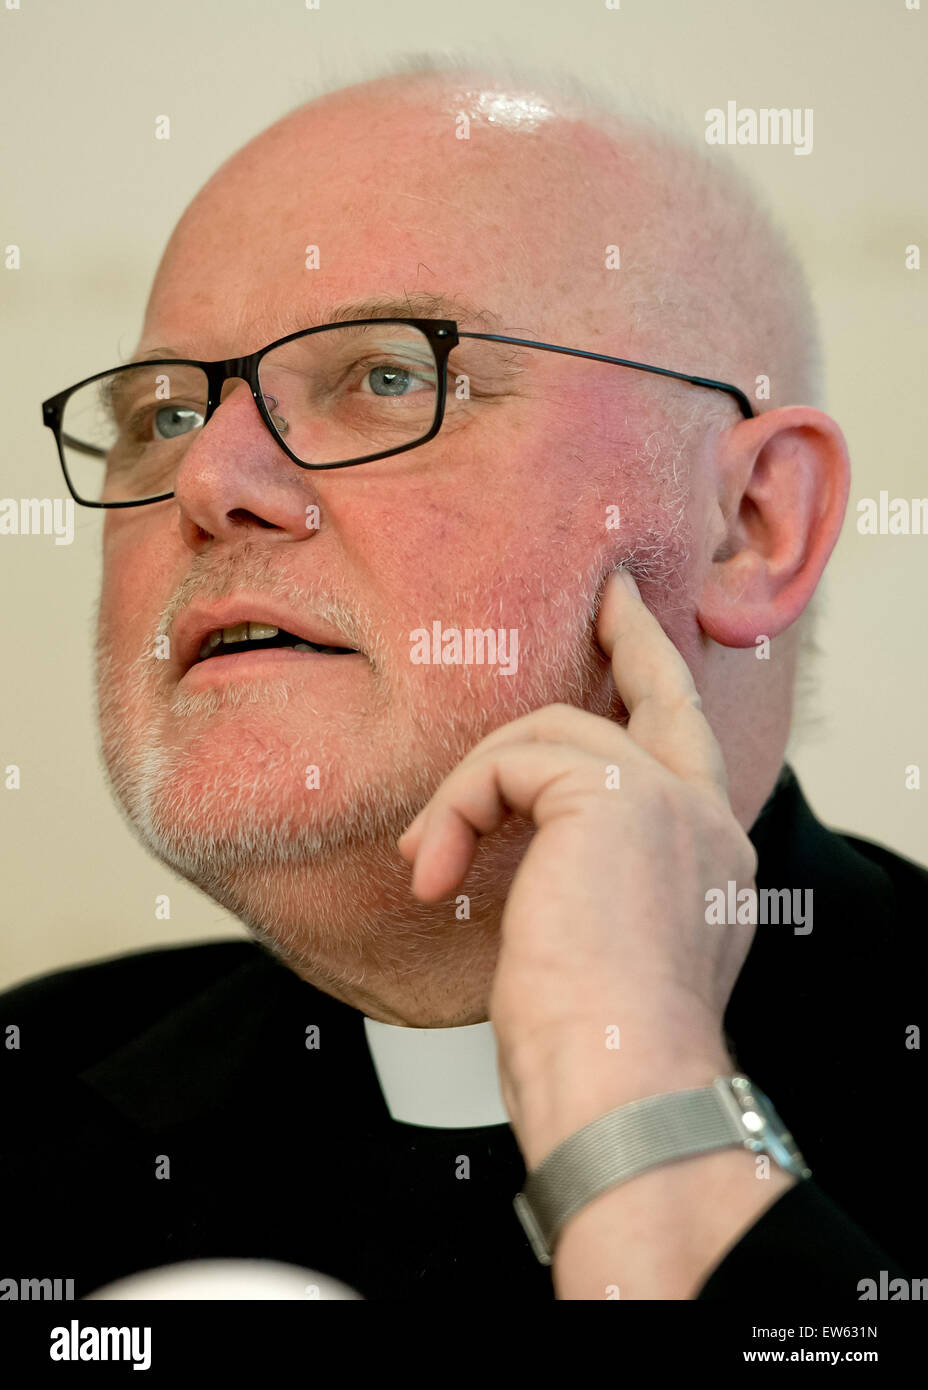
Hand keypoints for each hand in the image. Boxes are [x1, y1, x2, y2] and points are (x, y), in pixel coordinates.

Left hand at [397, 568, 757, 1168]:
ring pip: (551, 731)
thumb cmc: (596, 1045)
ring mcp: (670, 801)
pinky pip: (509, 763)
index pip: (686, 751)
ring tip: (429, 860)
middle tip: (609, 598)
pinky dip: (458, 808)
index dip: (658, 688)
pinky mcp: (617, 795)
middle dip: (635, 638)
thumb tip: (523, 857)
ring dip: (472, 790)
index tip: (631, 636)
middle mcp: (707, 819)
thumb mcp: (600, 945)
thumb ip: (587, 879)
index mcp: (710, 860)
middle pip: (664, 695)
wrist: (622, 1086)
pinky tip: (435, 873)